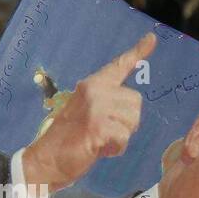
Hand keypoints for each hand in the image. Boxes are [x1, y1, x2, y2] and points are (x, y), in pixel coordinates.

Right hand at [21, 32, 154, 192]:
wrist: (46, 159)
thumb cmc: (67, 139)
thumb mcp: (86, 113)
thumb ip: (105, 103)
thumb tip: (130, 104)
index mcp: (92, 85)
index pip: (118, 66)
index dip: (138, 52)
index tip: (152, 38)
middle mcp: (95, 91)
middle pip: (135, 102)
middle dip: (127, 122)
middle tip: (104, 132)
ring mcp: (96, 107)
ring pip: (132, 120)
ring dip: (121, 136)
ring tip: (100, 140)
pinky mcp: (98, 126)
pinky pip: (123, 137)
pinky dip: (115, 148)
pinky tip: (98, 149)